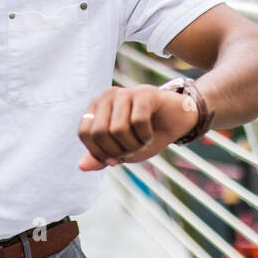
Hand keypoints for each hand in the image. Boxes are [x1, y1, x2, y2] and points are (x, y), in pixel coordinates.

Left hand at [76, 84, 198, 171]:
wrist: (176, 123)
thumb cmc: (146, 135)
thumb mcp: (121, 151)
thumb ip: (100, 157)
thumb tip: (81, 166)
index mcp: (96, 107)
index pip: (85, 133)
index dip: (99, 153)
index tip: (115, 159)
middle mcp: (107, 96)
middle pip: (99, 132)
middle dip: (117, 151)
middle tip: (132, 151)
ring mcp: (125, 92)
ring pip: (118, 129)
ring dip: (134, 145)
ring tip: (143, 142)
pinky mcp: (144, 93)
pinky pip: (138, 122)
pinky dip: (146, 136)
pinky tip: (151, 134)